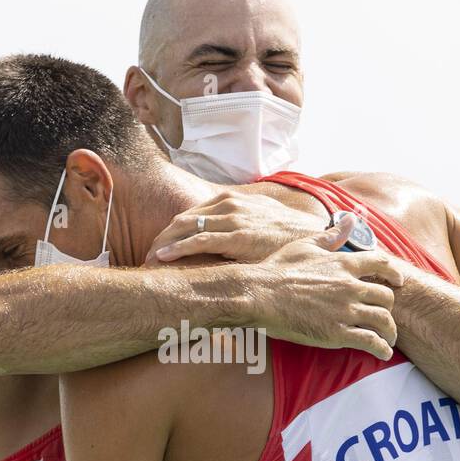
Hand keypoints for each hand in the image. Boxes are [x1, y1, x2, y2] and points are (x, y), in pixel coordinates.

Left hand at [146, 191, 327, 264]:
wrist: (313, 238)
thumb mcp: (260, 220)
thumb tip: (227, 239)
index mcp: (231, 200)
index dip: (171, 232)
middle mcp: (228, 204)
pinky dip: (177, 249)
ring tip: (148, 261)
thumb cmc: (286, 236)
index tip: (158, 248)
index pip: (191, 214)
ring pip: (185, 228)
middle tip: (146, 257)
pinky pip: (199, 240)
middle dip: (161, 238)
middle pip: (182, 220)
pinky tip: (162, 259)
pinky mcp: (237, 236)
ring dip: (163, 245)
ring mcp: (232, 219)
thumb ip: (240, 224)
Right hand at [250, 233, 404, 359]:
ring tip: (389, 338)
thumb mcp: (305, 245)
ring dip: (390, 331)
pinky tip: (383, 353)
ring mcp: (345, 310)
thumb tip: (349, 220)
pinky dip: (381, 348)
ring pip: (383, 320)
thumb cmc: (277, 270)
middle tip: (387, 316)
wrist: (260, 295)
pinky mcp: (337, 333)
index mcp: (343, 264)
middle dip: (389, 307)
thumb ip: (331, 236)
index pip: (381, 264)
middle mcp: (350, 286)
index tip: (399, 281)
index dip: (394, 273)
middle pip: (386, 296)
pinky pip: (370, 341)